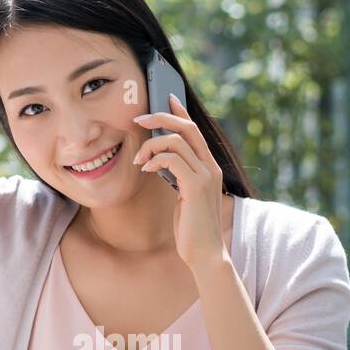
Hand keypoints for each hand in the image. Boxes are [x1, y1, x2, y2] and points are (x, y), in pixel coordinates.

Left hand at [131, 94, 226, 269]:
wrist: (205, 252)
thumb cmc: (191, 225)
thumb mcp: (183, 194)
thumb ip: (178, 175)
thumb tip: (160, 159)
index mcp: (208, 166)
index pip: (195, 130)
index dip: (180, 111)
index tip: (166, 96)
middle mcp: (210, 166)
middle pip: (187, 128)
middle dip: (161, 118)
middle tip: (138, 118)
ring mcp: (206, 175)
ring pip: (176, 141)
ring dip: (150, 145)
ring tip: (138, 159)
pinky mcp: (196, 186)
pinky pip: (172, 159)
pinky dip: (155, 159)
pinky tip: (145, 169)